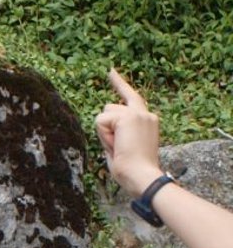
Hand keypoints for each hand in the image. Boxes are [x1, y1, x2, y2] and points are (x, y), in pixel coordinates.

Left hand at [95, 69, 163, 198]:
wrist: (142, 175)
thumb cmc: (133, 171)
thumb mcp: (123, 149)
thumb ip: (116, 134)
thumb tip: (104, 126)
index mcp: (147, 121)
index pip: (131, 97)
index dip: (119, 83)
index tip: (110, 71)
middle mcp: (146, 114)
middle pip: (109, 109)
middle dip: (105, 129)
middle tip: (118, 147)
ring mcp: (139, 114)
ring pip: (104, 116)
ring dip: (104, 134)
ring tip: (118, 147)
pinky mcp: (130, 117)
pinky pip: (101, 122)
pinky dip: (103, 136)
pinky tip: (117, 144)